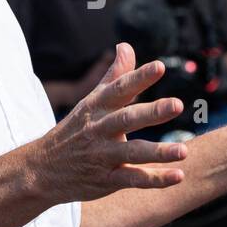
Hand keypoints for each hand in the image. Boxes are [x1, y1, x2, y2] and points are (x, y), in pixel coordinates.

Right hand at [33, 43, 189, 204]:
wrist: (42, 170)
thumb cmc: (73, 131)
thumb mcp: (90, 101)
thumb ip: (114, 76)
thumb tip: (126, 46)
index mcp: (97, 107)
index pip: (119, 89)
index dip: (139, 77)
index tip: (159, 66)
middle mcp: (99, 130)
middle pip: (127, 118)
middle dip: (152, 112)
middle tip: (177, 105)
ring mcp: (102, 156)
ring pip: (133, 152)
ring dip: (158, 152)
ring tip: (184, 151)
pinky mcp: (106, 180)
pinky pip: (133, 179)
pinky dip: (155, 180)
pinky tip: (178, 175)